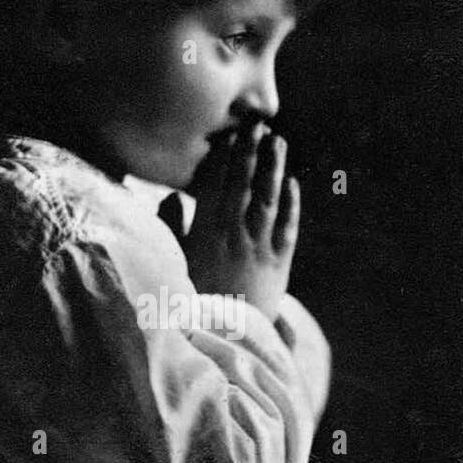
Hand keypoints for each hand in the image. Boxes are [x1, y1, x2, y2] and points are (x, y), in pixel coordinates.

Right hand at [184, 125, 299, 322]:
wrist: (224, 336)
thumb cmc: (195, 298)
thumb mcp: (175, 262)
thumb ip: (172, 228)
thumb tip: (170, 196)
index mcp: (206, 233)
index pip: (216, 186)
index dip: (224, 157)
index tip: (229, 134)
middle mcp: (233, 236)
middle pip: (243, 186)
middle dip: (250, 153)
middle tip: (256, 126)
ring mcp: (258, 248)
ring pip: (268, 200)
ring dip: (273, 169)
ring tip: (278, 142)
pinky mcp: (280, 264)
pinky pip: (288, 228)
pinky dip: (291, 204)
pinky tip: (292, 183)